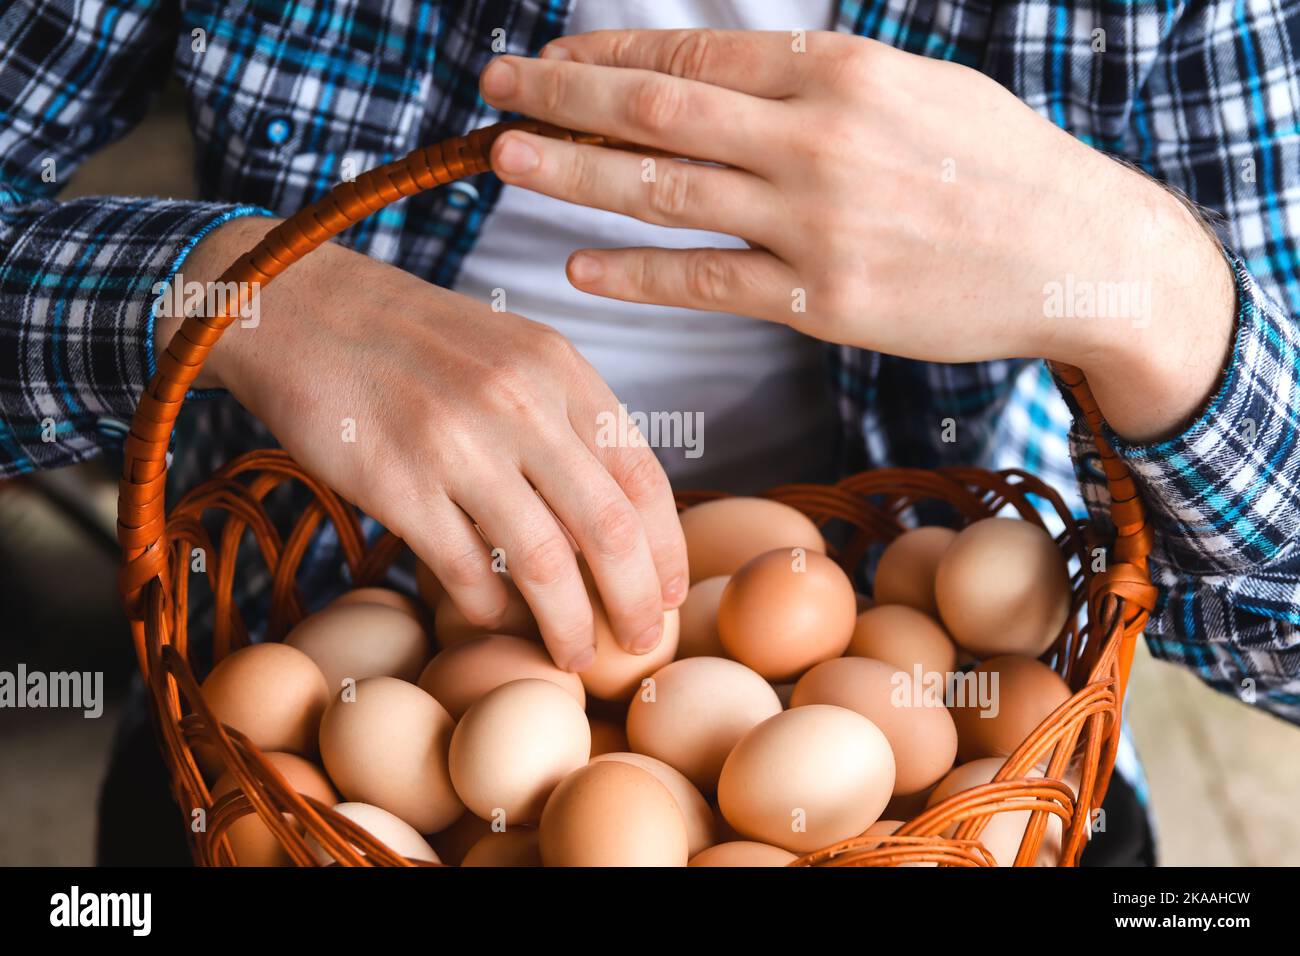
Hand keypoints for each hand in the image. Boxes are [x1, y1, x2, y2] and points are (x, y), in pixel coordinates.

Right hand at [158, 215, 687, 669]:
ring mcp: (456, 444)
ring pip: (544, 563)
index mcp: (559, 369)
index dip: (668, 548)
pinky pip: (465, 571)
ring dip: (569, 626)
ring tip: (575, 655)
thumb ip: (569, 422)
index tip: (673, 595)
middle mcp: (519, 403)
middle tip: (642, 643)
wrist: (301, 308)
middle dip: (637, 603)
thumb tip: (616, 523)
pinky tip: (496, 616)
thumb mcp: (512, 354)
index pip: (643, 475)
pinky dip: (489, 608)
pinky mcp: (396, 483)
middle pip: (608, 529)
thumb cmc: (416, 341)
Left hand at [480, 30, 1234, 441]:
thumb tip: (730, 78)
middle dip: (565, 94)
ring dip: (575, 173)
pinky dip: (635, 272)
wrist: (1081, 254)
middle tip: (496, 87)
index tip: (552, 54)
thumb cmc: (999, 166)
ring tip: (507, 161)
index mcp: (839, 71)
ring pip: (666, 191)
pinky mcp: (823, 300)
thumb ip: (820, 84)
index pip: (694, 51)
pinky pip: (707, 282)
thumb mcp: (915, 88)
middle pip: (659, 108)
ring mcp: (815, 221)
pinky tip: (577, 265)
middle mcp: (817, 137)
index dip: (608, 52)